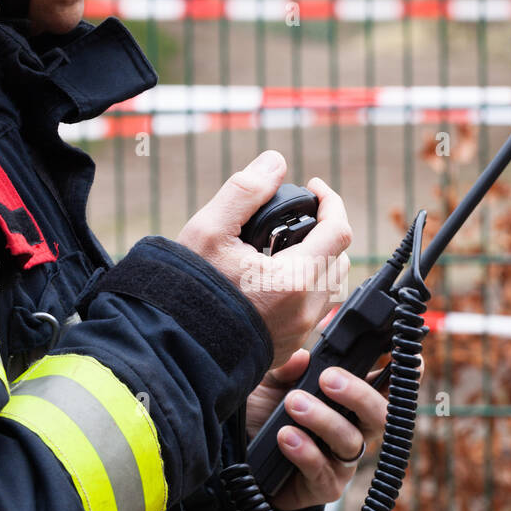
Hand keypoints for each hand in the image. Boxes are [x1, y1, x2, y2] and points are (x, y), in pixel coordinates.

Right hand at [176, 152, 351, 366]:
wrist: (171, 345)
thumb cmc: (187, 291)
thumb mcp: (209, 229)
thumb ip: (245, 190)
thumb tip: (274, 163)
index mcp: (294, 279)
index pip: (339, 230)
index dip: (330, 201)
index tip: (313, 187)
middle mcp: (304, 311)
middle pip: (338, 259)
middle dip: (324, 231)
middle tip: (294, 217)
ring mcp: (297, 333)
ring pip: (326, 286)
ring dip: (315, 261)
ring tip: (282, 248)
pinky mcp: (285, 347)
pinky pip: (309, 311)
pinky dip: (301, 288)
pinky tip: (271, 279)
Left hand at [245, 349, 393, 510]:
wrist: (240, 460)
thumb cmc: (265, 416)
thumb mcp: (270, 384)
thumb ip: (286, 369)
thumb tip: (302, 357)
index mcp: (351, 400)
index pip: (386, 384)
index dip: (401, 371)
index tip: (400, 356)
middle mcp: (355, 429)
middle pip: (381, 414)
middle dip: (359, 394)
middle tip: (328, 379)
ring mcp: (343, 461)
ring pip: (351, 440)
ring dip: (323, 419)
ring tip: (294, 403)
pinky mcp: (326, 486)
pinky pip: (323, 470)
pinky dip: (305, 451)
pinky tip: (286, 436)